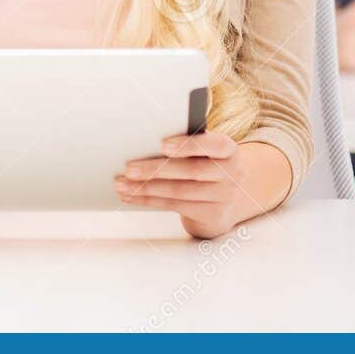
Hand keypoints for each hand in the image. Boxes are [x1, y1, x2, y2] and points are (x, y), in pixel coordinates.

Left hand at [115, 132, 256, 238]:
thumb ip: (186, 143)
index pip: (214, 144)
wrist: (226, 200)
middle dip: (156, 169)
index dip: (188, 145)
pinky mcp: (211, 214)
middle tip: (129, 168)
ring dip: (146, 188)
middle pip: (191, 171)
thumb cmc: (205, 166)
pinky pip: (174, 205)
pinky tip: (131, 196)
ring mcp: (224, 196)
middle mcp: (232, 173)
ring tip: (122, 183)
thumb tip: (146, 138)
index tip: (162, 145)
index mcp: (228, 150)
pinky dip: (148, 200)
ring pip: (179, 191)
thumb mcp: (204, 152)